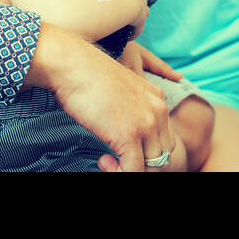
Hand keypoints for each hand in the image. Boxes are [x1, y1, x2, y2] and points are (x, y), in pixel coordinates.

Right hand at [32, 26, 175, 171]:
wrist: (73, 65)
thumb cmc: (88, 76)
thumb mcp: (122, 91)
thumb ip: (133, 109)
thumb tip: (125, 132)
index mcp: (158, 99)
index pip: (165, 139)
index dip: (147, 153)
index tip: (125, 151)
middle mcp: (158, 111)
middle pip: (163, 155)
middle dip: (142, 165)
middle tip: (118, 160)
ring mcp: (146, 124)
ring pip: (152, 167)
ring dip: (129, 170)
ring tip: (108, 162)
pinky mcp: (129, 136)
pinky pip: (133, 171)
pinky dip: (118, 173)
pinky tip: (102, 162)